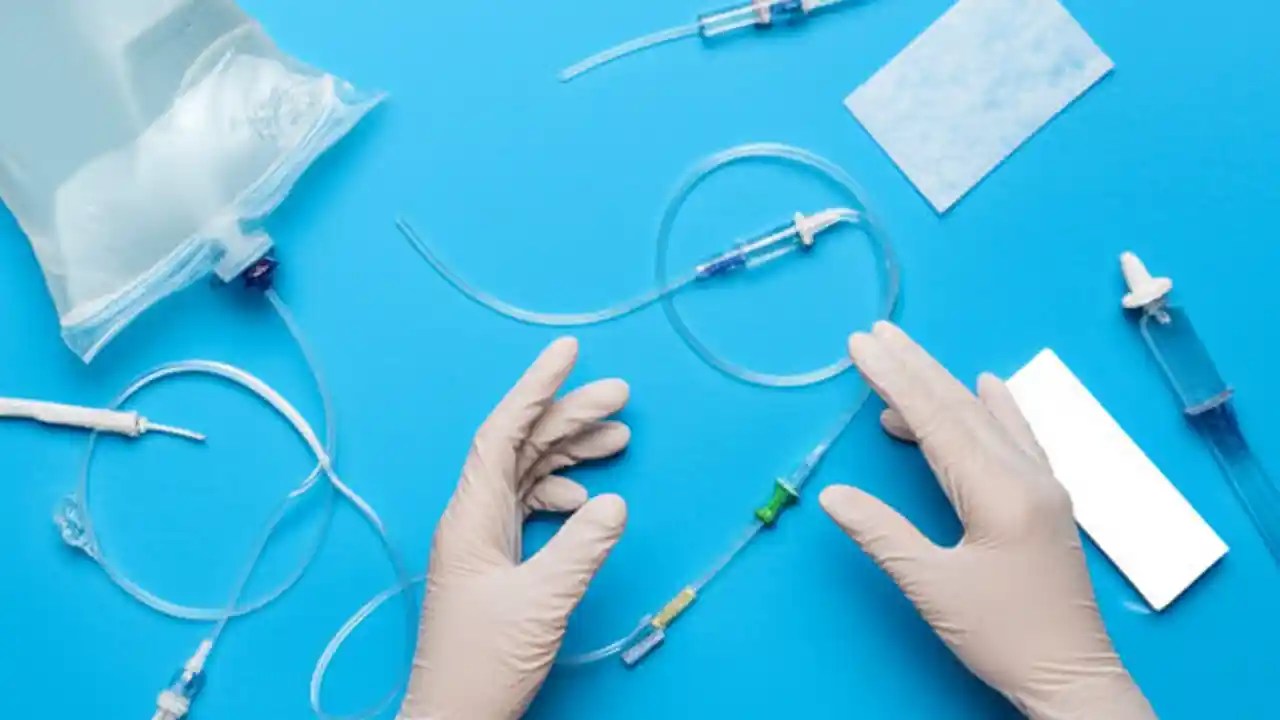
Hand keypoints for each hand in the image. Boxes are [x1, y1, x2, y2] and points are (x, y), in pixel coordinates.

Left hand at [400, 338, 629, 719]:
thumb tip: (614, 504)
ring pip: (528, 473)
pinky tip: (587, 498)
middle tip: (621, 398)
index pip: (502, 431)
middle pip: (521, 445)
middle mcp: (473, 517)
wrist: (453, 716)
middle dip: (568, 416)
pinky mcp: (495, 560)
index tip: (568, 353)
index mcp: (472, 516)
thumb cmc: (483, 664)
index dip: (535, 387)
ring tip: (619, 438)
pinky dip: (561, 491)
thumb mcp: (542, 603)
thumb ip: (581, 549)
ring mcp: (482, 538)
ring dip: (570, 452)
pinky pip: (529, 504)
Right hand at [821, 323, 1155, 719]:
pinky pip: (1016, 437)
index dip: (895, 381)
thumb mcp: (932, 588)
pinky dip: (994, 408)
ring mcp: (1042, 485)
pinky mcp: (1046, 500)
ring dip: (942, 388)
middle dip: (914, 369)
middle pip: (962, 408)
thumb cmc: (1003, 636)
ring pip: (986, 420)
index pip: (938, 422)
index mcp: (1000, 493)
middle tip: (874, 335)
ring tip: (899, 366)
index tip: (862, 346)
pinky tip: (986, 385)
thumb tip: (834, 495)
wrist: (1072, 676)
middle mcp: (1027, 477)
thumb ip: (882, 535)